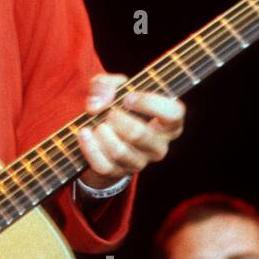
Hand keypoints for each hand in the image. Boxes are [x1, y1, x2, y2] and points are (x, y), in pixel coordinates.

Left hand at [77, 72, 185, 186]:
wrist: (103, 137)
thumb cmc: (117, 106)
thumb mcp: (114, 87)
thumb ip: (106, 85)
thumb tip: (98, 103)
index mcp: (168, 122)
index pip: (173, 113)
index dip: (150, 103)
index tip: (128, 97)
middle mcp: (159, 145)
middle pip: (139, 134)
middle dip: (116, 119)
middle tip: (108, 112)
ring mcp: (140, 162)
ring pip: (119, 151)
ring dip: (102, 133)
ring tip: (96, 124)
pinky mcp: (119, 173)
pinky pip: (103, 165)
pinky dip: (90, 147)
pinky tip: (84, 134)